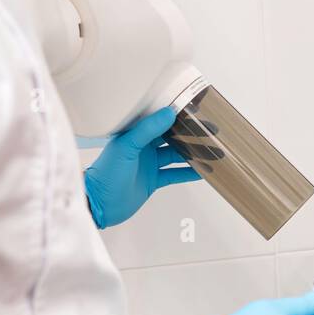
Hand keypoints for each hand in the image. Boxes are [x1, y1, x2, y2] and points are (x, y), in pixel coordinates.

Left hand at [82, 106, 200, 228]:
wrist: (100, 204)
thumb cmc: (106, 174)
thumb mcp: (127, 147)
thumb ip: (147, 130)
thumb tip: (169, 112)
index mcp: (135, 133)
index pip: (160, 119)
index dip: (177, 114)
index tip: (195, 111)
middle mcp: (143, 146)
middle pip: (172, 137)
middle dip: (191, 134)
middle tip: (211, 131)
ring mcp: (149, 163)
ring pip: (176, 155)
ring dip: (193, 154)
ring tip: (213, 151)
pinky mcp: (153, 180)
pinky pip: (175, 174)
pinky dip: (189, 173)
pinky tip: (203, 171)